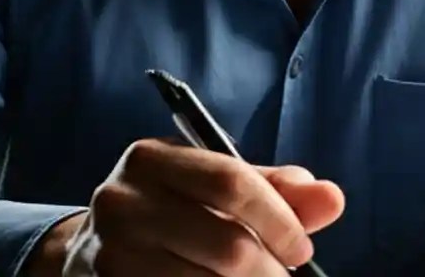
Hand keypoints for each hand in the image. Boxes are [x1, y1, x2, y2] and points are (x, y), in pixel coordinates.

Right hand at [33, 138, 344, 275]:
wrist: (92, 248)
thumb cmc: (173, 209)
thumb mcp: (214, 186)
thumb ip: (274, 189)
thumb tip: (332, 198)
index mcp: (151, 158)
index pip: (231, 183)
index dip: (280, 220)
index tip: (302, 248)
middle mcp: (120, 201)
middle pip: (226, 246)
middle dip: (270, 270)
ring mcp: (108, 254)